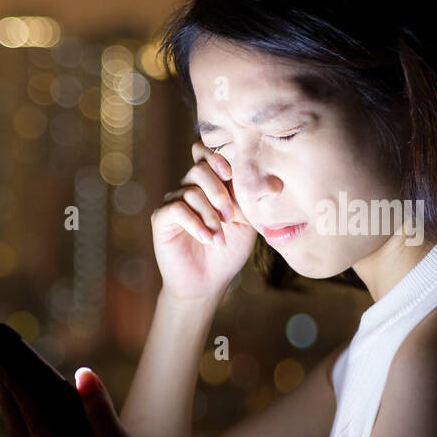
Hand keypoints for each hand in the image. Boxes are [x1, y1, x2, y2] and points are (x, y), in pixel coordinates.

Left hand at [0, 361, 183, 436]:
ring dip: (18, 410)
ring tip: (11, 379)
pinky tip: (38, 402)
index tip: (1, 362)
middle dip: (8, 398)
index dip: (16, 388)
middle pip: (19, 431)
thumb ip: (99, 409)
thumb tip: (82, 373)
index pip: (31, 420)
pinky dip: (36, 422)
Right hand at [150, 142, 257, 299]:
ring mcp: (173, 202)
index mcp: (209, 184)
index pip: (206, 154)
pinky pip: (176, 209)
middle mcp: (189, 189)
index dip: (217, 158)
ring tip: (219, 238)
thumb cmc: (228, 251)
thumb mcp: (246, 221)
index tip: (231, 176)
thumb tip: (274, 183)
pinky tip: (207, 239)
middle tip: (230, 217)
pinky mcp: (161, 219)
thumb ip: (250, 198)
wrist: (207, 281)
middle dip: (218, 191)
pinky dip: (195, 223)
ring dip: (210, 216)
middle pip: (199, 169)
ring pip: (190, 192)